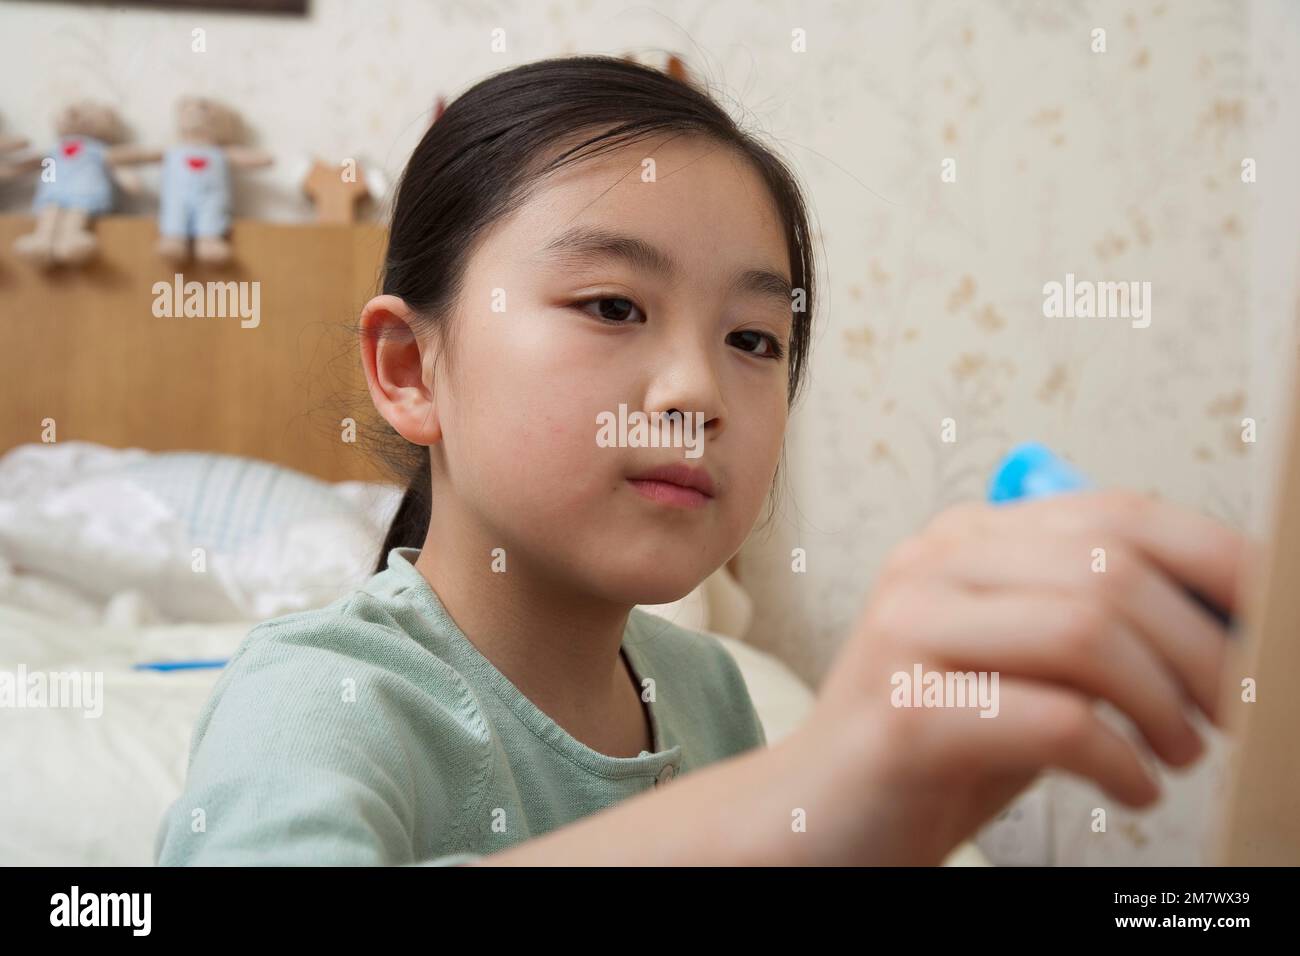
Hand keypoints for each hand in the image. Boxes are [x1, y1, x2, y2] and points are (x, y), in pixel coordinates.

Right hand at [793, 489, 1246, 864]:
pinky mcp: (905, 711)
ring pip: (1086, 630)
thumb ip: (1095, 621)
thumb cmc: (939, 742)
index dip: (1215, 558)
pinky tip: (1132, 788)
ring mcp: (908, 631)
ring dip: (1165, 704)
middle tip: (1231, 713)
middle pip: (1111, 567)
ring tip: (1180, 752)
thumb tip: (1234, 614)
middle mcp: (931, 566)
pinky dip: (1121, 760)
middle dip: (1202, 648)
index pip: (1114, 512)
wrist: (820, 813)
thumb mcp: (1025, 665)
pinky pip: (1055, 720)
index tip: (1270, 619)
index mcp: (965, 540)